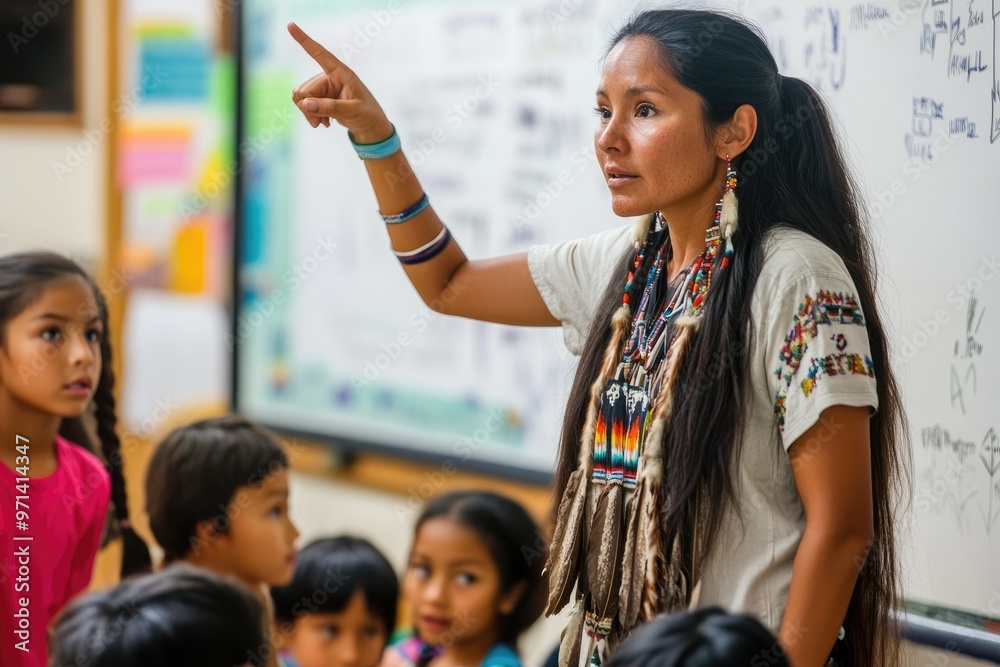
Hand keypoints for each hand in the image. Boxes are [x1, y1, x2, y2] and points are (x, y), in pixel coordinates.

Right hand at [287, 22, 393, 142]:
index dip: (304, 40)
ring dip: (308, 113)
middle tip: (318, 123)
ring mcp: (324, 87)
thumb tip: (305, 103)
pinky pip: (305, 104)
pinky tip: (324, 122)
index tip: (290, 25)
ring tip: (322, 122)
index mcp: (341, 72)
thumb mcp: (352, 111)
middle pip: (304, 89)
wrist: (370, 127)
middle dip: (307, 108)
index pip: (320, 54)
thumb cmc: (367, 115)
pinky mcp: (321, 98)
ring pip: (301, 98)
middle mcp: (329, 76)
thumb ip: (330, 107)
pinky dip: (311, 115)